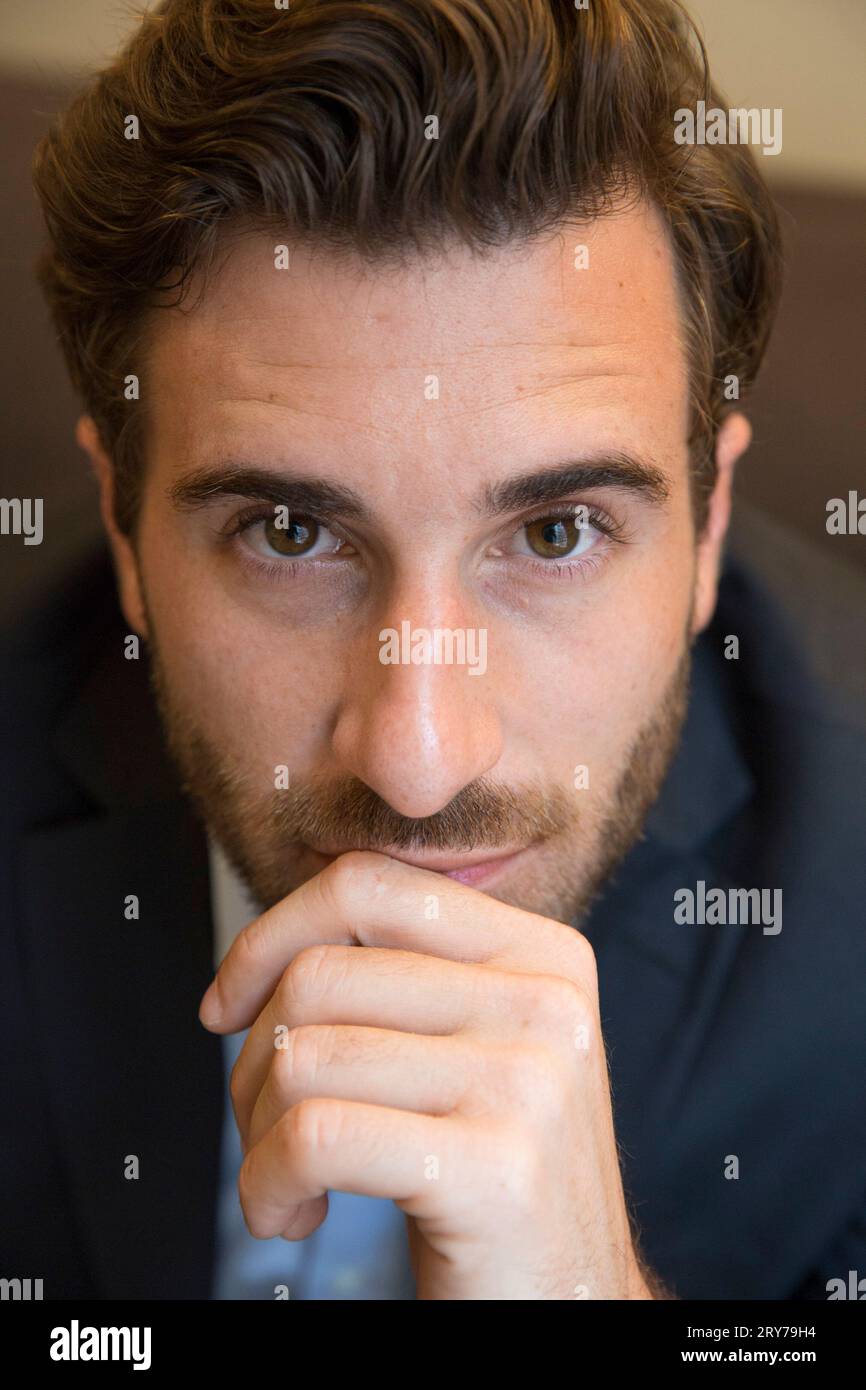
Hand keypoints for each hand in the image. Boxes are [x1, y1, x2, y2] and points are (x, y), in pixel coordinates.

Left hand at [199, 850, 657, 1298]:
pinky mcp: (496, 1168)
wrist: (565, 1303)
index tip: (227, 1009)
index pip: (370, 884)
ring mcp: (528, 1081)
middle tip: (267, 1128)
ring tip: (286, 1183)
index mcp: (544, 954)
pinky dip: (267, 1184)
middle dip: (254, 1061)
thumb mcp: (478, 1050)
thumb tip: (271, 941)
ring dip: (256, 1136)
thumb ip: (409, 977)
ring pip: (303, 1056)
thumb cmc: (491, 1176)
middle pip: (320, 975)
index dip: (270, 936)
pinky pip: (315, 1136)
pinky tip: (294, 1216)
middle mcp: (546, 1002)